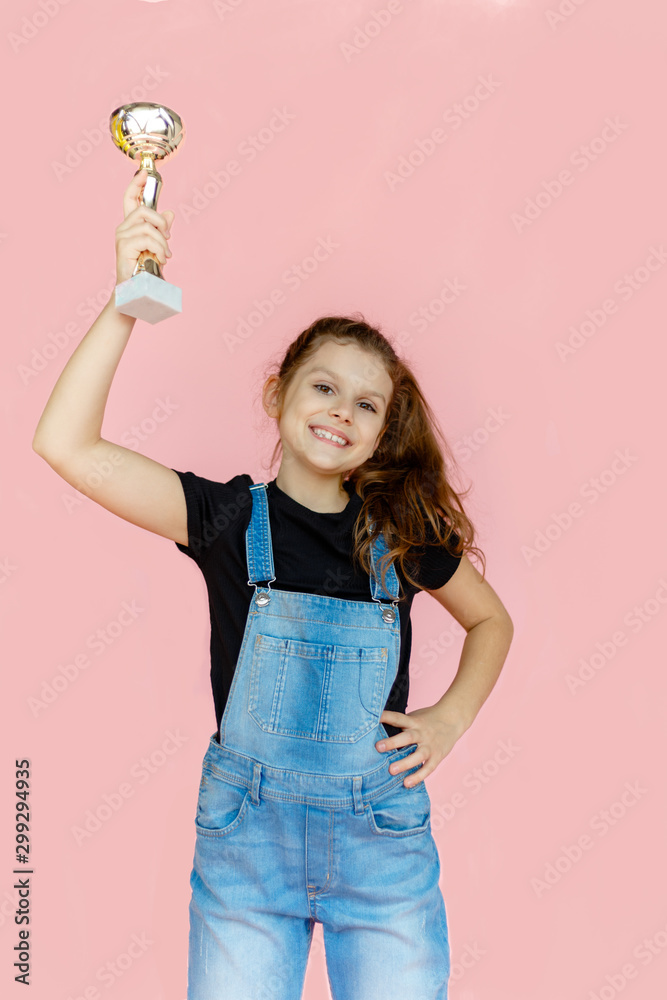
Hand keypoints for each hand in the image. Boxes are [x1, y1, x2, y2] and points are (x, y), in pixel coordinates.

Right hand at [114, 167, 174, 284]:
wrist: (137, 290)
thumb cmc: (146, 269)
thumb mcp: (158, 246)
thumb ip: (162, 230)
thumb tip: (170, 213)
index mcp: (131, 225)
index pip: (130, 198)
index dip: (136, 183)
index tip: (145, 172)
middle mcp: (123, 228)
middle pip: (143, 210)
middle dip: (160, 222)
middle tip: (168, 238)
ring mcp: (122, 237)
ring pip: (149, 227)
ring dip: (162, 243)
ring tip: (164, 256)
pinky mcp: (124, 246)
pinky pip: (147, 238)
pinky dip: (159, 249)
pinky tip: (160, 259)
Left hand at [375, 701, 468, 786]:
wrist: (453, 719)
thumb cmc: (428, 719)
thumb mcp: (414, 717)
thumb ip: (401, 725)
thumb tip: (377, 733)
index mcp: (414, 722)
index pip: (398, 718)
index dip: (386, 717)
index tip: (374, 718)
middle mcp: (421, 733)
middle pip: (407, 738)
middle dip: (393, 742)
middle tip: (378, 747)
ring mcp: (430, 746)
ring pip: (417, 755)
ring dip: (405, 763)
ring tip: (392, 770)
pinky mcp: (437, 757)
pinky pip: (427, 768)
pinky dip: (418, 776)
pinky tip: (407, 783)